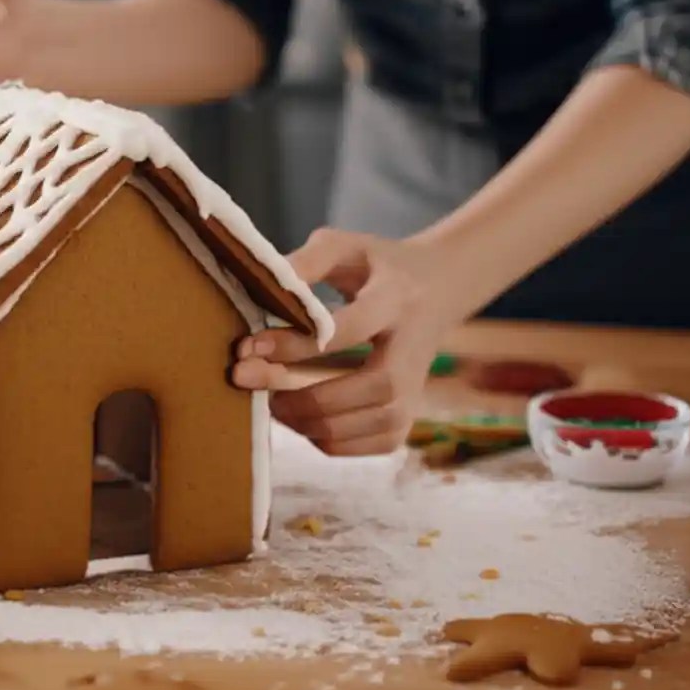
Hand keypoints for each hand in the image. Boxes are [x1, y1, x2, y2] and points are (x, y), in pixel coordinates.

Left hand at [232, 228, 451, 455]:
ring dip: (317, 423)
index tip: (250, 347)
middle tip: (258, 388)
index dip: (297, 343)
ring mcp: (417, 386)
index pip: (350, 330)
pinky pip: (376, 443)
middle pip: (374, 387)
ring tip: (275, 406)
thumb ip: (306, 263)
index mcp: (395, 301)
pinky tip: (305, 422)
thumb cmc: (378, 266)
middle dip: (311, 398)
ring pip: (376, 423)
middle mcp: (413, 348)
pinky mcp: (410, 413)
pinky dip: (336, 442)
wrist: (439, 287)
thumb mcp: (345, 246)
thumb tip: (263, 285)